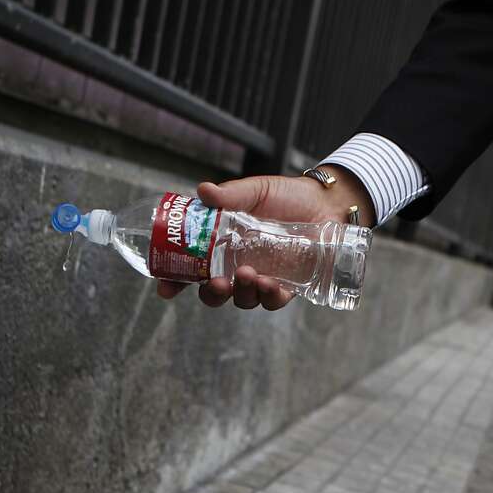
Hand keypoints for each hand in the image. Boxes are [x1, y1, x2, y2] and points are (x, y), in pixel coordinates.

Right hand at [154, 168, 375, 309]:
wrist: (326, 203)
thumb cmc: (287, 196)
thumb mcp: (256, 191)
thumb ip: (230, 195)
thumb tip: (202, 191)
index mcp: (223, 245)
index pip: (192, 268)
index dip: (176, 280)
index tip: (166, 288)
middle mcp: (238, 266)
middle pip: (214, 292)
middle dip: (211, 294)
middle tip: (216, 283)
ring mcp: (262, 278)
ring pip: (242, 299)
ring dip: (241, 292)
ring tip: (247, 275)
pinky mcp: (288, 286)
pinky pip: (273, 301)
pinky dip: (268, 296)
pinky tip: (270, 283)